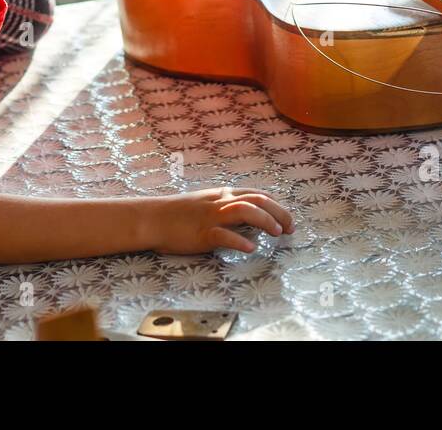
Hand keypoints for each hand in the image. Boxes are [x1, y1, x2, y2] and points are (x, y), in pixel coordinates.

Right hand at [149, 187, 295, 254]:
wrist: (151, 218)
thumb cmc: (177, 214)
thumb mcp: (205, 204)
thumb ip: (225, 208)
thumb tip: (246, 218)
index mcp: (222, 195)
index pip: (256, 194)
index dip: (276, 205)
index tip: (287, 218)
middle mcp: (220, 203)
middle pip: (257, 200)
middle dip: (278, 212)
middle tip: (290, 228)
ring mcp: (211, 217)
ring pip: (244, 211)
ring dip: (265, 220)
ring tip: (277, 233)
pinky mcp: (202, 233)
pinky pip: (223, 235)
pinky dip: (239, 240)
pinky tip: (250, 248)